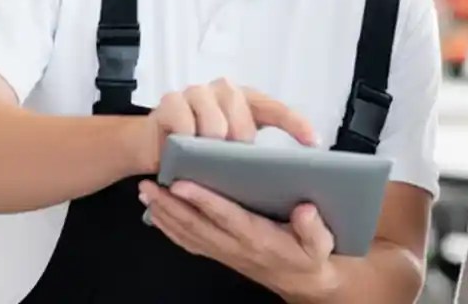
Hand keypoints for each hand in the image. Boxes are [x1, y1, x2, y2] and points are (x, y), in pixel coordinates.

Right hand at [135, 78, 318, 172]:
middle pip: (243, 121)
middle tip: (225, 161)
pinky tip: (181, 150)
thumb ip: (247, 153)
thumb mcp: (226, 152)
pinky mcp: (170, 101)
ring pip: (216, 125)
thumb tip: (279, 175)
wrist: (151, 146)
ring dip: (210, 148)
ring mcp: (195, 92)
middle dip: (238, 147)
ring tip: (202, 158)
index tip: (313, 143)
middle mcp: (222, 90)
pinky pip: (186, 125)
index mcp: (243, 100)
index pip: (275, 109)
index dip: (295, 124)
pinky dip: (186, 142)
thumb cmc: (195, 151)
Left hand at [138, 179, 338, 298]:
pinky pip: (188, 241)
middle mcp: (235, 246)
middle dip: (169, 204)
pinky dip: (168, 227)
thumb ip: (314, 227)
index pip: (226, 217)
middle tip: (149, 185)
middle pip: (196, 225)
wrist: (304, 282)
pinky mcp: (219, 253)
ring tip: (146, 193)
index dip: (203, 200)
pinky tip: (156, 213)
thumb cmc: (309, 256)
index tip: (182, 184)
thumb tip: (306, 209)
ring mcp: (224, 251)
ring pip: (187, 233)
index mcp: (258, 238)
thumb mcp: (322, 243)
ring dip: (163, 214)